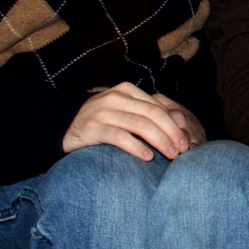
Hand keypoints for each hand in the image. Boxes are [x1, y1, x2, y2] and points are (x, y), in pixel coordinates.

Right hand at [63, 83, 201, 160]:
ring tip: (171, 154)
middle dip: (171, 133)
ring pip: (140, 125)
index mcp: (127, 90)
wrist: (62, 125)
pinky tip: (147, 157)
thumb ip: (144, 112)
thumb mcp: (123, 109)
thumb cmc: (101, 120)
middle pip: (153, 115)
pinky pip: (120, 137)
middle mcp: (116, 98)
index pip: (158, 107)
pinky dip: (136, 147)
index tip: (186, 141)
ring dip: (159, 141)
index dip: (174, 124)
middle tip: (182, 150)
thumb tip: (176, 124)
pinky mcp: (93, 128)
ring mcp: (103, 112)